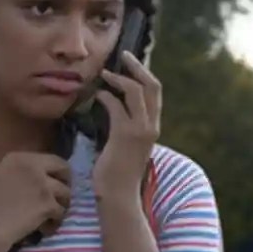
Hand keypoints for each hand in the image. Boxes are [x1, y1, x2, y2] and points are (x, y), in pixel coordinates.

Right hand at [0, 152, 71, 251]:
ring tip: (50, 217)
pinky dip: (54, 223)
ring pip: (65, 193)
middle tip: (60, 197)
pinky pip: (60, 213)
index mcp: (17, 158)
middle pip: (64, 169)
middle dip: (66, 182)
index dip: (54, 172)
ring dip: (60, 206)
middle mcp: (33, 166)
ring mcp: (43, 185)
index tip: (52, 181)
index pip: (49, 159)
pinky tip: (44, 229)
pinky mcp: (48, 204)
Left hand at [93, 51, 160, 199]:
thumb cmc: (119, 175)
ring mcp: (140, 130)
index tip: (131, 65)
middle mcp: (151, 126)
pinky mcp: (124, 135)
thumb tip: (114, 111)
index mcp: (154, 128)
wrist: (119, 196)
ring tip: (104, 73)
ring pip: (136, 91)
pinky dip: (106, 96)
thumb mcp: (128, 147)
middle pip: (152, 86)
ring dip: (119, 78)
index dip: (144, 75)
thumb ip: (127, 129)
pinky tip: (96, 95)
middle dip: (137, 67)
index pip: (155, 94)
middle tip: (123, 55)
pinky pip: (116, 105)